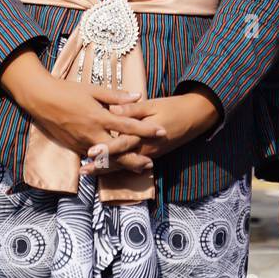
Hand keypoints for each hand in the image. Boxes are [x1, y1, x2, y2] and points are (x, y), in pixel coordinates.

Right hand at [0, 49, 166, 162]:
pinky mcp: (74, 148)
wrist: (41, 99)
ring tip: (138, 168)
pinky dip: (106, 163)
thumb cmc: (68, 91)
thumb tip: (138, 97)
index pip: (128, 125)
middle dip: (136, 159)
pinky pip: (93, 158)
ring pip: (107, 159)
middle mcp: (92, 133)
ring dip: (123, 164)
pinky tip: (115, 165)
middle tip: (151, 164)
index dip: (146, 130)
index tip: (161, 132)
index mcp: (99, 116)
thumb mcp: (93, 90)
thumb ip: (116, 96)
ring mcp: (83, 143)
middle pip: (119, 151)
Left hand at [91, 91, 219, 174]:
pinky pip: (132, 163)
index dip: (105, 149)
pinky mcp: (152, 154)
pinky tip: (105, 168)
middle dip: (101, 166)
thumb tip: (111, 110)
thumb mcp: (152, 104)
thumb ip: (131, 109)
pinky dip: (118, 167)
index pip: (122, 145)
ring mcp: (150, 154)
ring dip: (106, 169)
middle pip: (120, 160)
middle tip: (83, 171)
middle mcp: (147, 149)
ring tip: (88, 172)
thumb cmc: (173, 107)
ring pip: (125, 165)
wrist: (195, 117)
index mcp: (145, 135)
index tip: (89, 153)